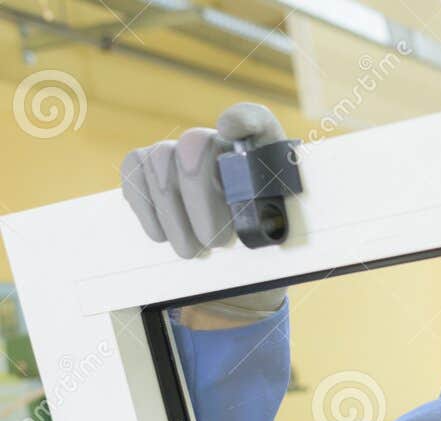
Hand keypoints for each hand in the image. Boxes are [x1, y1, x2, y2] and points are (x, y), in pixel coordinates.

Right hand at [121, 103, 287, 322]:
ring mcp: (177, 150)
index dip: (241, 118)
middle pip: (195, 145)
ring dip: (173, 213)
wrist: (232, 258)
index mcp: (258, 152)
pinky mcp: (145, 165)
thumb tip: (261, 206)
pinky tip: (161, 235)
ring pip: (160, 161)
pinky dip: (146, 206)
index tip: (230, 132)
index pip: (255, 118)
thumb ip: (277, 212)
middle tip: (213, 242)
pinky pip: (135, 171)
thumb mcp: (280, 231)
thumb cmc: (262, 242)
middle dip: (200, 199)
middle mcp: (215, 142)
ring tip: (190, 251)